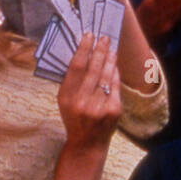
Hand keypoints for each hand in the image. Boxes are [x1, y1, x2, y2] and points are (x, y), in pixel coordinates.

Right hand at [57, 33, 121, 151]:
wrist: (86, 144)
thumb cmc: (74, 117)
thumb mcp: (65, 100)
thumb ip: (72, 80)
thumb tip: (84, 53)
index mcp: (66, 97)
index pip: (76, 67)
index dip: (84, 48)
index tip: (89, 35)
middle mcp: (82, 101)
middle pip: (93, 68)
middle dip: (100, 50)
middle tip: (104, 38)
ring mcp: (99, 107)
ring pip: (107, 76)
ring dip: (110, 59)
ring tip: (111, 49)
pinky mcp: (113, 111)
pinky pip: (115, 86)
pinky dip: (115, 74)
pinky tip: (114, 66)